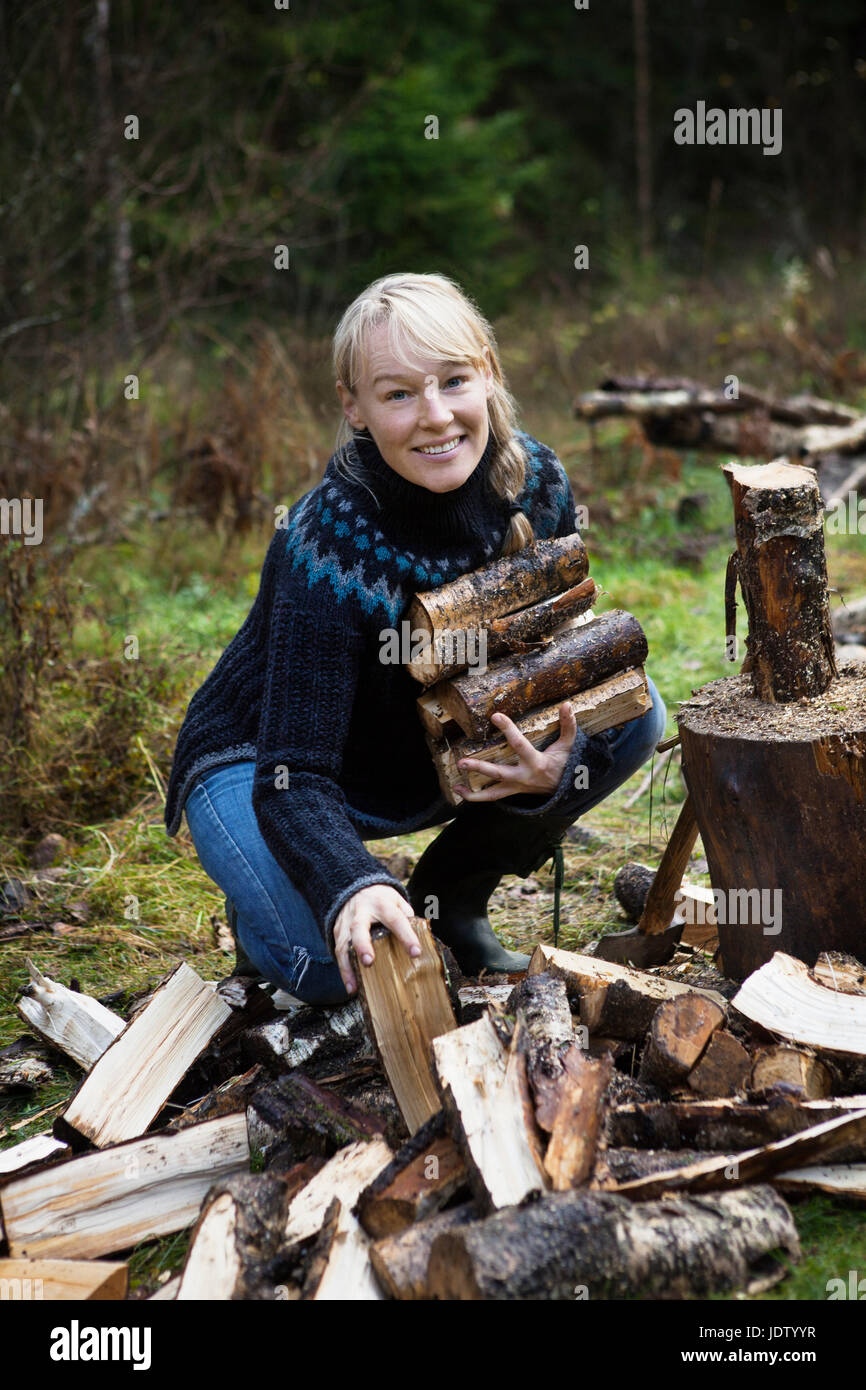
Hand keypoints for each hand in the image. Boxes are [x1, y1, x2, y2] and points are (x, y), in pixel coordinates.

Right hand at [333, 884, 419, 994]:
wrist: (355, 887)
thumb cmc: (381, 899)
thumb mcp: (397, 900)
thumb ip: (407, 918)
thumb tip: (420, 940)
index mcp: (381, 904)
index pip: (396, 919)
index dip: (406, 936)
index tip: (416, 953)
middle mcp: (361, 912)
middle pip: (359, 928)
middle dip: (363, 945)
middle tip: (369, 962)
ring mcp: (346, 922)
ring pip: (343, 944)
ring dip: (348, 966)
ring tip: (355, 986)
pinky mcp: (337, 931)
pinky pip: (338, 952)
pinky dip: (344, 970)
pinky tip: (351, 986)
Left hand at [453, 703, 577, 801]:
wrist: (567, 791)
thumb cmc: (565, 764)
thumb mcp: (569, 745)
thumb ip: (568, 725)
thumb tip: (568, 704)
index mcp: (536, 762)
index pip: (519, 744)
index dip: (508, 729)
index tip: (495, 716)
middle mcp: (523, 777)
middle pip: (498, 774)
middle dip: (479, 768)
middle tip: (462, 762)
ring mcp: (516, 787)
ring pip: (492, 794)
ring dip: (473, 792)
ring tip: (456, 786)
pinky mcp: (512, 792)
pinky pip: (492, 798)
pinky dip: (475, 797)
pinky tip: (460, 791)